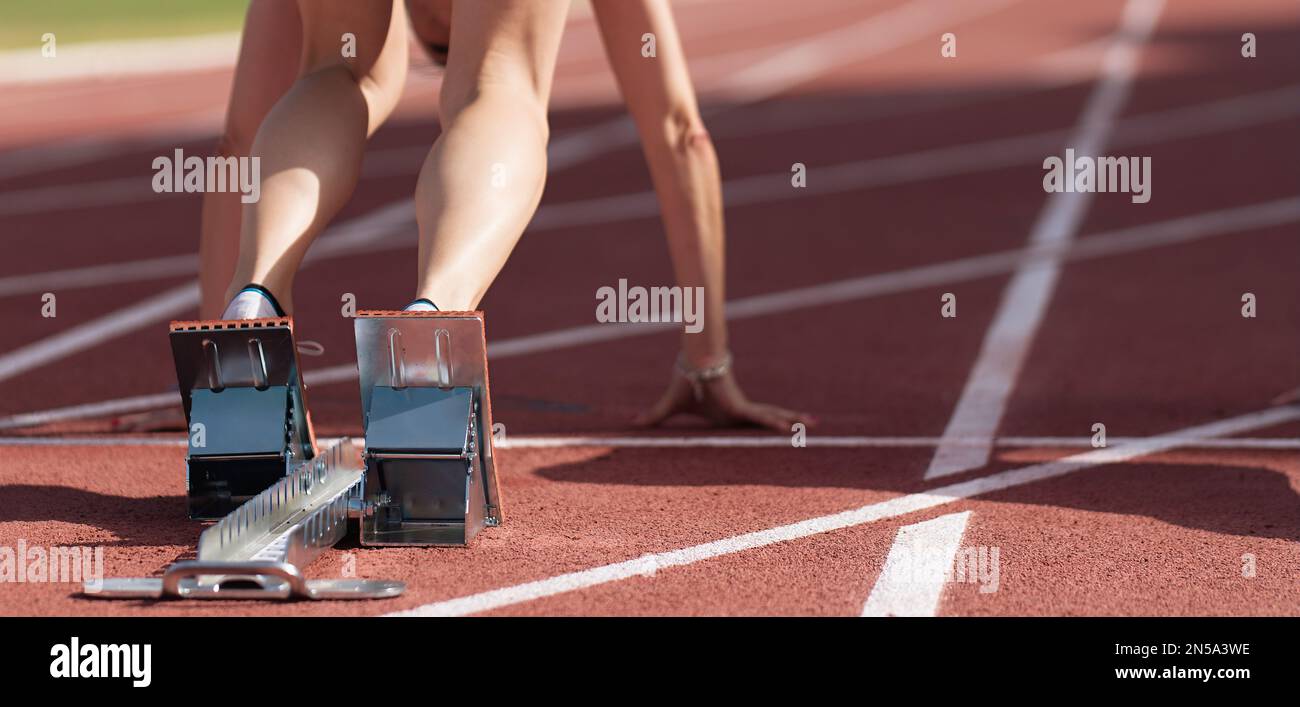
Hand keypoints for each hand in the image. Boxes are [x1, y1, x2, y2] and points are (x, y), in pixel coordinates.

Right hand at [633, 368, 814, 431]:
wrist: (690, 365)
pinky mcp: (741, 407)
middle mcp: (739, 412)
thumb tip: (629, 424)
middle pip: (769, 418)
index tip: (784, 431)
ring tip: (817, 423)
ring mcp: (743, 409)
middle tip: (813, 424)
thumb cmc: (683, 382)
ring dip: (793, 420)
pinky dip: (776, 423)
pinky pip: (761, 419)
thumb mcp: (670, 409)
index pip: (751, 422)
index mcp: (728, 415)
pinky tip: (793, 427)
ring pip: (772, 417)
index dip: (768, 425)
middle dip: (790, 421)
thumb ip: (653, 418)